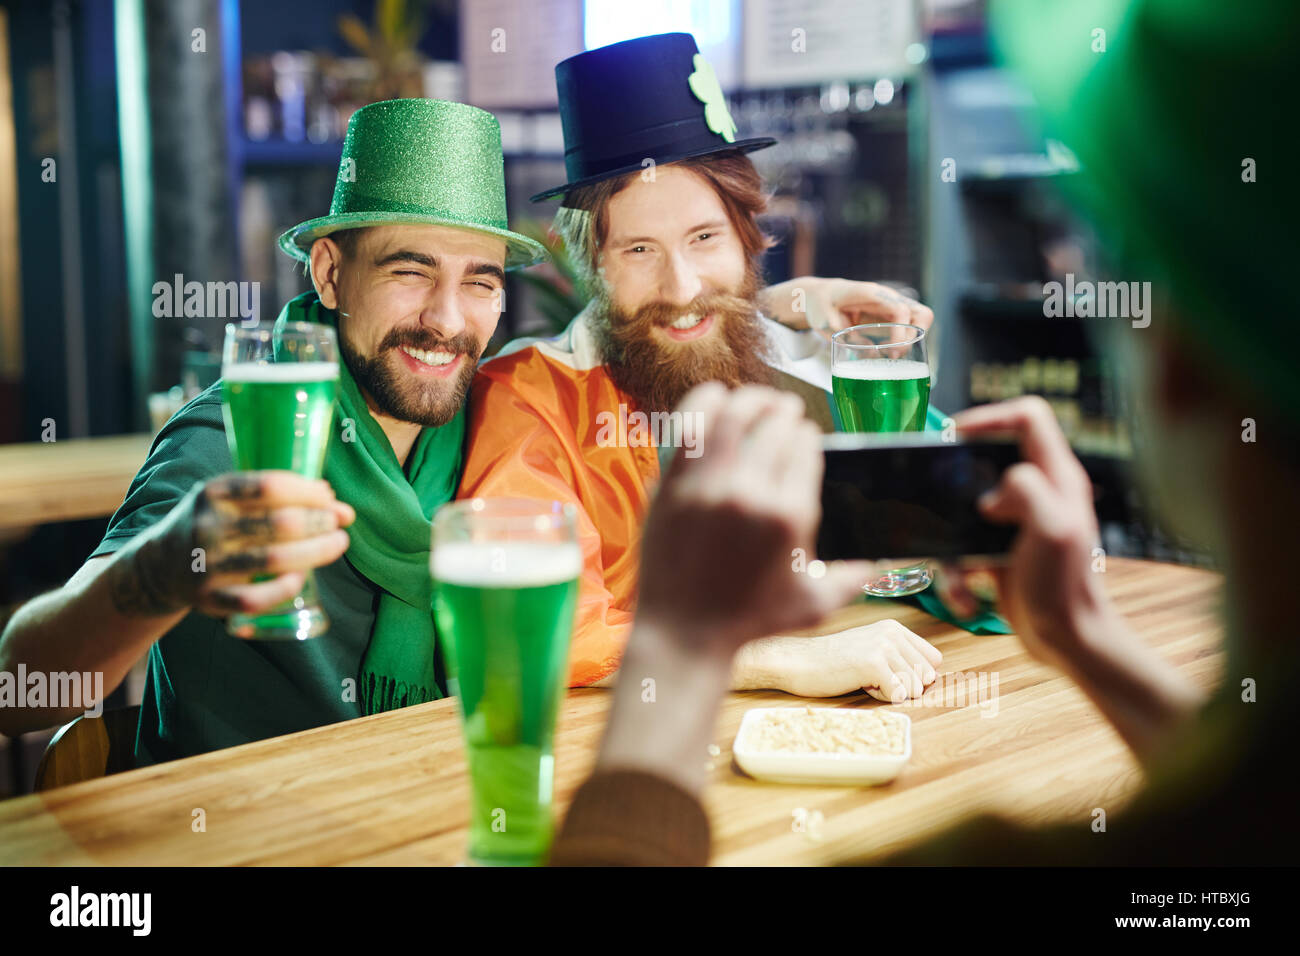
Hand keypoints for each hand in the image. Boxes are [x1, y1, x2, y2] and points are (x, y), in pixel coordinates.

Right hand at [119, 471, 353, 625]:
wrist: (157, 567)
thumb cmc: (212, 525)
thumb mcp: (227, 497)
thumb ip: (274, 495)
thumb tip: (331, 496)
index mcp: (213, 494)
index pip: (270, 487)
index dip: (308, 492)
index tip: (330, 498)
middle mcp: (208, 527)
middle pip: (280, 523)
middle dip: (320, 521)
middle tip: (339, 523)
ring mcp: (207, 564)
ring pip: (273, 559)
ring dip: (316, 551)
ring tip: (338, 543)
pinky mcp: (209, 598)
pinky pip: (253, 599)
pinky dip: (283, 589)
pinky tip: (302, 578)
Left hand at [637, 383, 872, 659]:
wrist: (684, 633)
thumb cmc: (749, 622)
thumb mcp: (813, 606)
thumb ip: (851, 579)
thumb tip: (883, 563)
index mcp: (789, 517)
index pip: (805, 449)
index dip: (808, 436)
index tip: (805, 436)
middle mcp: (749, 495)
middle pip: (773, 426)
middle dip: (786, 412)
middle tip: (787, 411)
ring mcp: (705, 487)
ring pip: (732, 415)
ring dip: (751, 399)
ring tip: (758, 400)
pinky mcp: (671, 485)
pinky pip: (688, 427)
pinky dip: (706, 404)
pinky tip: (717, 398)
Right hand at [741, 620, 942, 700]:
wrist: (799, 663)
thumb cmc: (833, 662)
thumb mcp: (871, 652)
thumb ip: (901, 660)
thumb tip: (931, 679)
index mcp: (894, 628)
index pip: (933, 660)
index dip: (914, 675)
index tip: (887, 674)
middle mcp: (891, 632)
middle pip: (926, 677)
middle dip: (903, 685)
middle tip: (872, 678)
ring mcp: (883, 646)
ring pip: (913, 688)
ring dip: (890, 692)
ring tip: (864, 679)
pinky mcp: (873, 663)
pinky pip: (898, 695)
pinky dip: (881, 698)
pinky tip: (861, 685)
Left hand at [762, 277, 934, 339]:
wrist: (822, 296)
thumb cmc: (821, 306)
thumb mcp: (824, 321)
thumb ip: (844, 336)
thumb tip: (869, 350)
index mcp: (871, 294)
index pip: (899, 310)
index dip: (900, 332)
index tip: (890, 351)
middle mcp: (887, 298)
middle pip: (922, 313)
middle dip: (913, 338)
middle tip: (893, 355)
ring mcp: (893, 305)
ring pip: (922, 319)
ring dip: (913, 340)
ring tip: (891, 354)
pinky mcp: (893, 316)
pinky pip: (912, 326)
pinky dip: (907, 341)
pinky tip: (887, 351)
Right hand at [949, 396, 1108, 668]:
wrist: (1067, 643)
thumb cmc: (1066, 588)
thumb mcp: (1054, 529)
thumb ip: (1026, 491)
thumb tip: (990, 495)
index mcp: (1056, 478)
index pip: (1028, 418)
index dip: (991, 416)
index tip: (955, 435)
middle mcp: (1038, 494)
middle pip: (986, 459)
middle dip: (954, 481)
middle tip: (933, 492)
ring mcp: (1016, 523)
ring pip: (965, 508)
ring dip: (949, 543)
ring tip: (955, 575)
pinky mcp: (999, 551)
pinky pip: (962, 548)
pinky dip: (955, 574)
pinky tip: (964, 598)